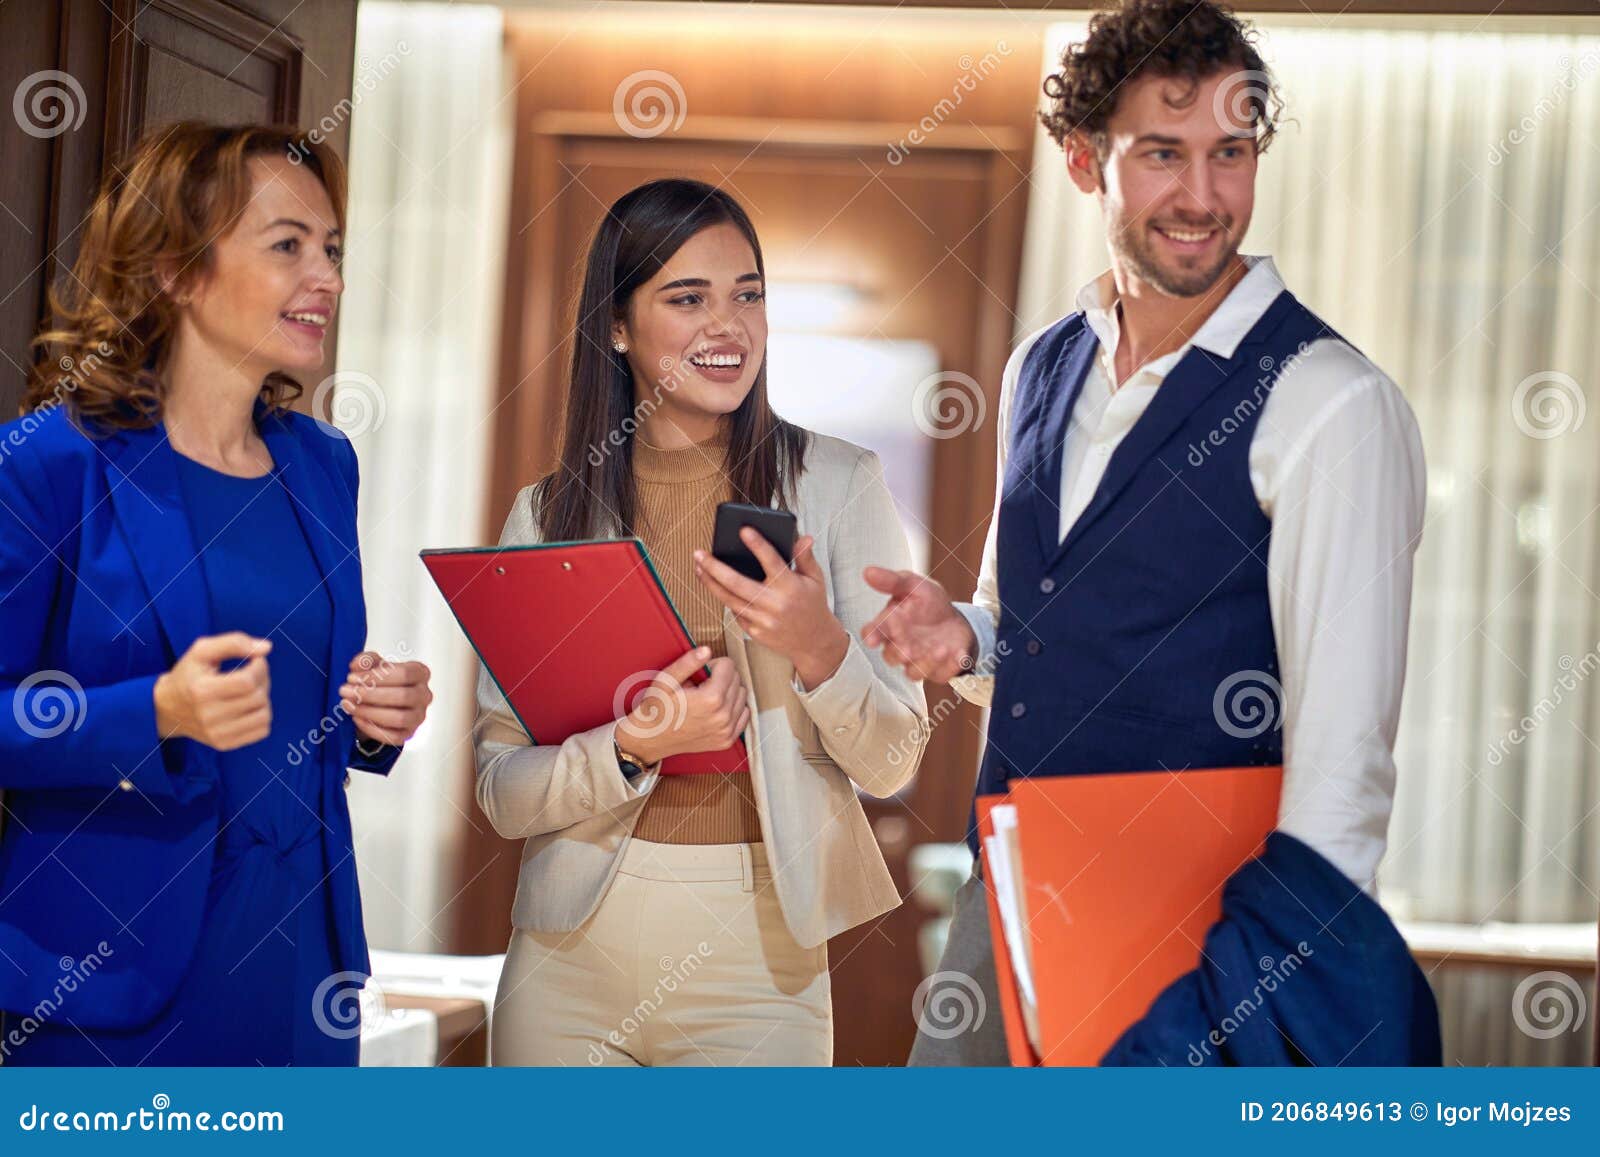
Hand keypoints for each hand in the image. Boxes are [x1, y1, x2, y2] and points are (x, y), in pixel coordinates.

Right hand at [153, 632, 272, 750]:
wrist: (166, 708)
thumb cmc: (189, 674)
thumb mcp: (202, 651)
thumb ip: (234, 642)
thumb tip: (267, 648)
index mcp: (201, 690)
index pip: (248, 681)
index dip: (260, 667)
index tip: (255, 660)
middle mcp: (208, 716)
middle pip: (258, 697)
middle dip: (263, 680)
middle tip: (254, 674)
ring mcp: (216, 733)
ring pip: (264, 715)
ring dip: (264, 699)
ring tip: (251, 691)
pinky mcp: (224, 744)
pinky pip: (262, 731)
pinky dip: (261, 716)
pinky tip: (248, 707)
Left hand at [340, 652, 431, 745]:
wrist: (382, 702)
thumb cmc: (382, 681)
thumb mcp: (374, 665)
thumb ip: (366, 660)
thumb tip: (358, 664)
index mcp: (420, 673)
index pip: (405, 673)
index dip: (377, 676)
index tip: (353, 676)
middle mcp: (424, 695)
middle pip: (403, 696)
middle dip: (370, 694)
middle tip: (346, 691)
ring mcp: (418, 716)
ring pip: (399, 718)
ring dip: (369, 711)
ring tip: (348, 705)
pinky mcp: (409, 733)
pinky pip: (393, 736)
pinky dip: (372, 728)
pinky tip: (357, 718)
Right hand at [615, 646, 749, 765]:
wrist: (651, 738)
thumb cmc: (657, 707)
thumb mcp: (666, 680)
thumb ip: (688, 663)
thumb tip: (707, 650)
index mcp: (711, 699)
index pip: (728, 665)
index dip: (712, 665)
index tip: (699, 674)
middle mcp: (723, 716)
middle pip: (737, 679)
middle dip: (721, 677)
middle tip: (700, 686)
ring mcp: (726, 730)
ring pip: (742, 696)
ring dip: (728, 692)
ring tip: (706, 698)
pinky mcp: (727, 740)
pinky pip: (743, 715)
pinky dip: (733, 708)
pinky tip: (716, 709)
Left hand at [693, 530, 847, 689]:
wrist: (814, 642)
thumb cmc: (813, 605)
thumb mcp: (815, 579)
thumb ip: (805, 557)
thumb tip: (803, 537)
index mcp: (790, 586)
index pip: (771, 561)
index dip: (757, 544)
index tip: (744, 530)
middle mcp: (774, 604)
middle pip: (736, 583)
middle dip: (714, 567)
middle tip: (699, 554)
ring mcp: (762, 620)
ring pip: (729, 599)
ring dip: (710, 583)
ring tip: (699, 568)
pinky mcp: (755, 632)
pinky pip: (735, 613)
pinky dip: (725, 599)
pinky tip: (715, 588)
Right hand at [860, 567, 977, 682]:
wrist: (954, 618)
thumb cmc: (927, 602)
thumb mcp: (912, 585)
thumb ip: (891, 581)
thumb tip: (868, 571)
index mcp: (889, 626)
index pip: (873, 633)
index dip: (872, 636)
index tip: (873, 638)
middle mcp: (900, 646)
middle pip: (891, 657)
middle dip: (899, 651)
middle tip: (909, 644)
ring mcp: (918, 661)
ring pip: (913, 673)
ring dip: (926, 663)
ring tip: (940, 648)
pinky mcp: (937, 670)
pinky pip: (940, 674)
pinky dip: (950, 665)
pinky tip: (958, 653)